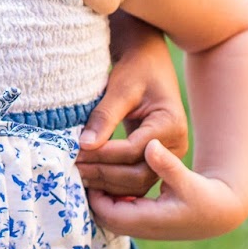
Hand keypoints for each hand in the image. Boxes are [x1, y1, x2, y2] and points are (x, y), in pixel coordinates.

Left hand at [76, 21, 188, 197]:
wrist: (149, 65)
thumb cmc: (136, 70)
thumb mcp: (120, 88)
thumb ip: (104, 117)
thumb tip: (84, 145)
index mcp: (170, 125)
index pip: (133, 150)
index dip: (102, 154)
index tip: (76, 152)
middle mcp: (174, 147)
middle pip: (138, 173)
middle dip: (103, 173)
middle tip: (73, 168)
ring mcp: (166, 158)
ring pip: (137, 183)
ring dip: (105, 183)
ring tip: (77, 175)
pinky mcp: (154, 162)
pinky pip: (134, 180)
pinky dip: (112, 184)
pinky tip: (91, 179)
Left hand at [90, 140, 247, 240]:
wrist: (218, 213)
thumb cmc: (205, 196)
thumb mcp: (187, 180)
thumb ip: (167, 165)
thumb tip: (150, 146)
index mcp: (148, 219)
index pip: (106, 211)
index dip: (92, 191)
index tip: (84, 168)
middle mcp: (140, 228)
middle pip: (101, 214)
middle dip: (89, 192)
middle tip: (78, 167)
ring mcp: (140, 227)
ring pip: (106, 213)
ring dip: (96, 194)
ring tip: (86, 169)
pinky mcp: (142, 221)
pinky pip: (115, 211)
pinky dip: (106, 196)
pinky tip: (102, 176)